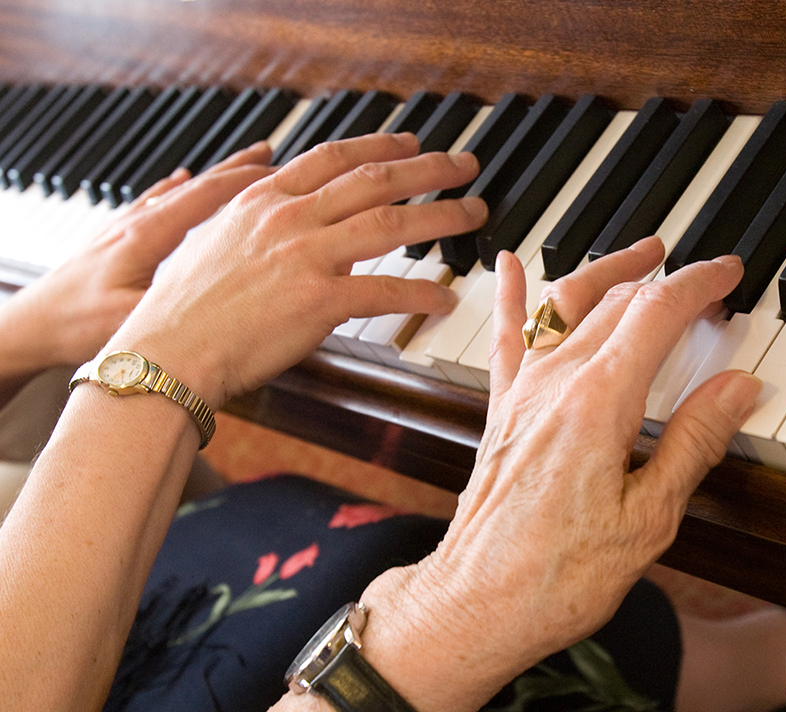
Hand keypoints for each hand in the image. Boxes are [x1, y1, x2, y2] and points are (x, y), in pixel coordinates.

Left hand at [0, 144, 272, 373]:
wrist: (30, 325)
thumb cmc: (73, 325)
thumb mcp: (132, 320)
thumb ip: (177, 302)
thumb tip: (220, 293)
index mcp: (145, 236)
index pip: (204, 196)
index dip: (244, 181)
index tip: (278, 170)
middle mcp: (134, 222)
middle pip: (195, 185)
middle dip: (235, 168)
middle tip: (269, 152)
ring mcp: (123, 227)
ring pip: (177, 191)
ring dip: (211, 177)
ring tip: (238, 165)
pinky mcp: (115, 237)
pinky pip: (155, 202)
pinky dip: (176, 188)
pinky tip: (179, 180)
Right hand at [105, 133, 487, 406]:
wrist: (168, 351)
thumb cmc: (182, 308)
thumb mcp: (214, 243)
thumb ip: (259, 225)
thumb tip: (293, 221)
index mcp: (263, 200)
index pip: (334, 158)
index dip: (379, 147)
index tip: (411, 143)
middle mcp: (289, 219)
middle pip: (374, 181)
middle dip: (428, 169)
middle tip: (465, 165)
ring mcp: (305, 257)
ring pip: (391, 225)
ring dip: (441, 216)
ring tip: (474, 213)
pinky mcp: (319, 302)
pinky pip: (387, 292)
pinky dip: (422, 294)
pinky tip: (446, 297)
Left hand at [358, 238, 762, 711]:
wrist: (476, 604)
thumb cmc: (558, 576)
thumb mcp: (650, 517)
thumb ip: (694, 442)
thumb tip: (736, 389)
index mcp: (599, 402)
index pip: (658, 312)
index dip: (699, 284)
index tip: (728, 274)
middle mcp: (555, 383)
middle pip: (617, 302)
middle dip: (667, 281)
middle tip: (705, 286)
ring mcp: (522, 393)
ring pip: (565, 305)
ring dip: (607, 273)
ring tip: (639, 255)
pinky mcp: (500, 413)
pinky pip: (508, 337)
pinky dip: (516, 298)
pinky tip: (512, 267)